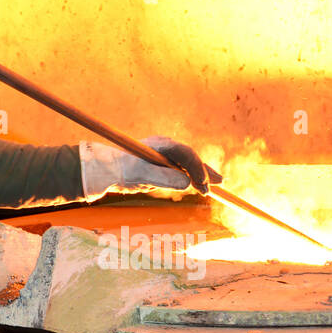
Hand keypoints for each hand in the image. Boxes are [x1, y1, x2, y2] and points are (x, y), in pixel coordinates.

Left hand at [80, 136, 219, 198]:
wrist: (110, 170)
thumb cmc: (124, 170)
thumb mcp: (142, 176)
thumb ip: (163, 178)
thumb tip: (187, 183)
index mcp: (162, 145)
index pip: (186, 154)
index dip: (197, 168)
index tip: (202, 184)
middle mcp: (167, 148)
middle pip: (192, 158)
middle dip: (206, 171)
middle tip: (221, 183)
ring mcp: (166, 156)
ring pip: (189, 165)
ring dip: (201, 176)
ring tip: (214, 187)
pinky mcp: (164, 166)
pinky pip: (183, 171)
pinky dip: (193, 178)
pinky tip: (200, 187)